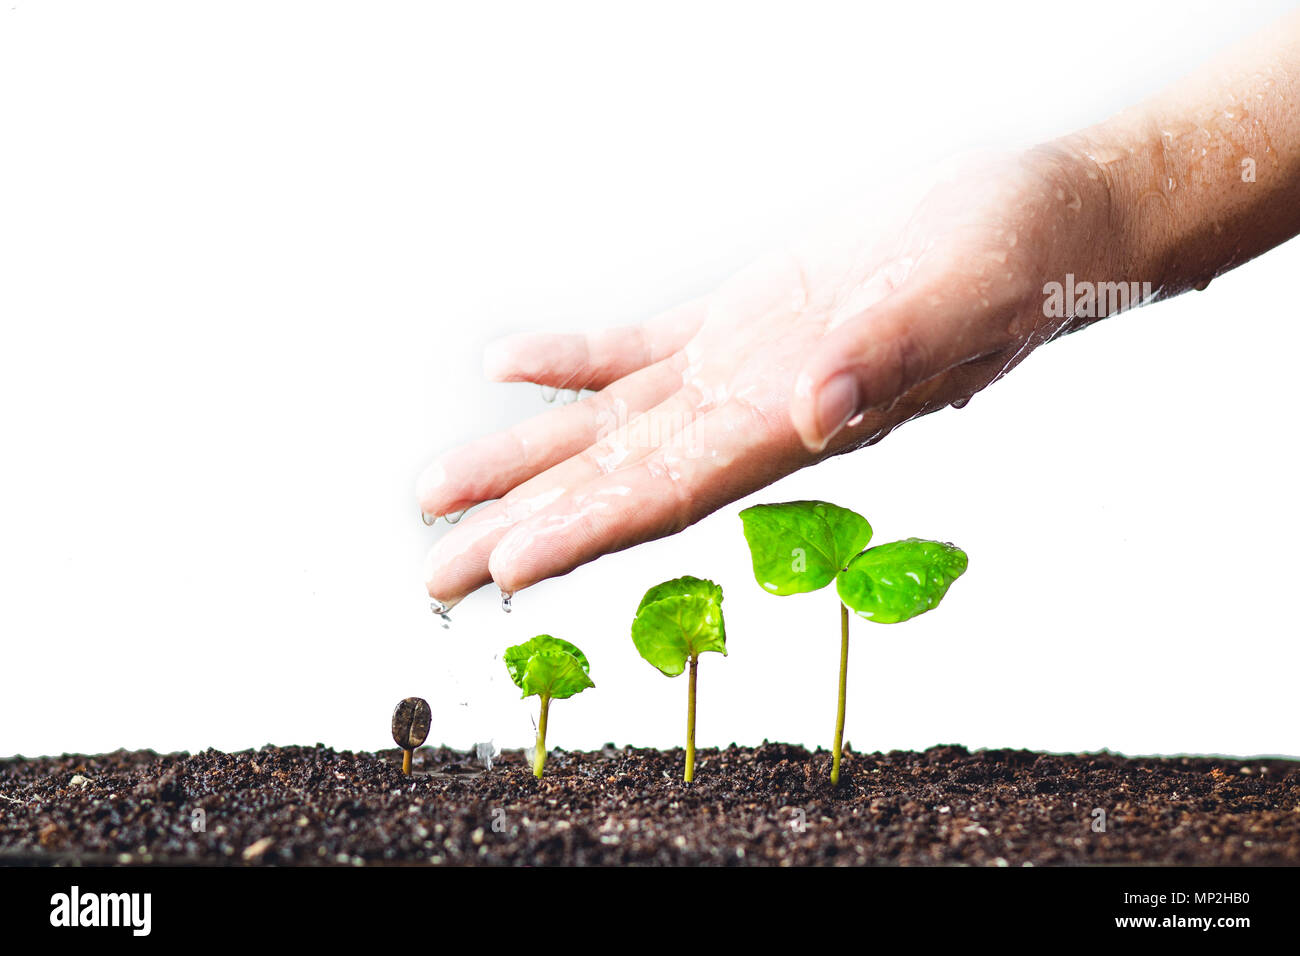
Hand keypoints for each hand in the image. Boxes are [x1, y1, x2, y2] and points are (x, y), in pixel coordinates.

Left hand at [417, 147, 1111, 607]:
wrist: (1032, 223)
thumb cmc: (1014, 261)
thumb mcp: (961, 298)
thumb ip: (887, 359)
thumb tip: (815, 412)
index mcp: (796, 423)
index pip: (673, 493)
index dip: (588, 532)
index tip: (506, 570)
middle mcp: (753, 413)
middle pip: (618, 483)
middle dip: (524, 528)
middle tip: (435, 576)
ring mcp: (740, 369)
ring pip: (611, 427)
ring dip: (526, 461)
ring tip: (440, 493)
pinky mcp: (742, 320)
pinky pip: (639, 349)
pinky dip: (573, 360)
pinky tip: (511, 364)